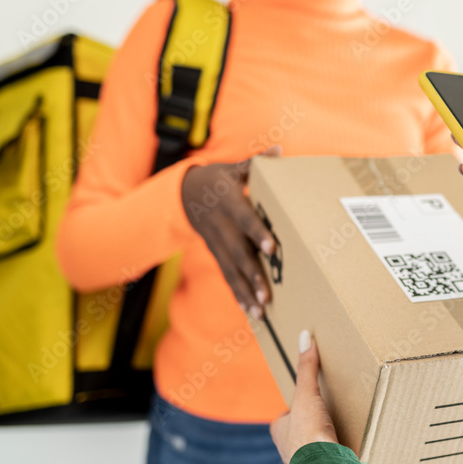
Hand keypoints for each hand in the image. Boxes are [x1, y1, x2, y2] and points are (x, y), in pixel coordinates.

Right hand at [181, 145, 281, 318]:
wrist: (185, 195)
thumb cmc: (218, 180)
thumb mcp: (232, 168)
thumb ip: (255, 163)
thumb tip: (278, 151)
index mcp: (227, 203)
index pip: (244, 219)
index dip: (258, 233)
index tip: (272, 248)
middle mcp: (220, 227)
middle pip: (238, 253)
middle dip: (253, 275)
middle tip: (268, 294)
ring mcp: (216, 244)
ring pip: (231, 270)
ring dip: (246, 292)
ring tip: (261, 311)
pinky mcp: (216, 254)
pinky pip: (226, 276)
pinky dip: (238, 294)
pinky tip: (251, 312)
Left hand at [270, 331, 338, 463]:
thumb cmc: (308, 431)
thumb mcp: (306, 393)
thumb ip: (306, 367)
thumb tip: (304, 336)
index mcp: (279, 430)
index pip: (285, 414)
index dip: (298, 405)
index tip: (310, 399)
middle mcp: (287, 448)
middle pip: (299, 429)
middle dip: (311, 423)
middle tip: (326, 414)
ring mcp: (304, 462)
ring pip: (312, 445)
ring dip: (323, 439)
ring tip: (338, 429)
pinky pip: (327, 457)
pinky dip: (334, 452)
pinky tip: (346, 447)